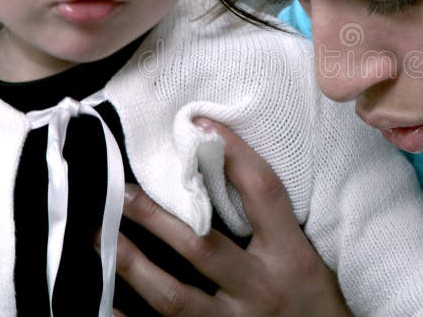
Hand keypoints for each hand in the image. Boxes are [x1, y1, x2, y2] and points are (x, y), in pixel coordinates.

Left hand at [114, 119, 350, 315]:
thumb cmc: (318, 303)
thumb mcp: (309, 258)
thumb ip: (276, 223)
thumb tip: (226, 171)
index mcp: (291, 257)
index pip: (262, 192)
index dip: (233, 153)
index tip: (200, 124)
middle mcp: (262, 289)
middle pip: (202, 246)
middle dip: (157, 217)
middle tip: (123, 192)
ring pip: (175, 296)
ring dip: (134, 264)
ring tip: (104, 237)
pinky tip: (104, 302)